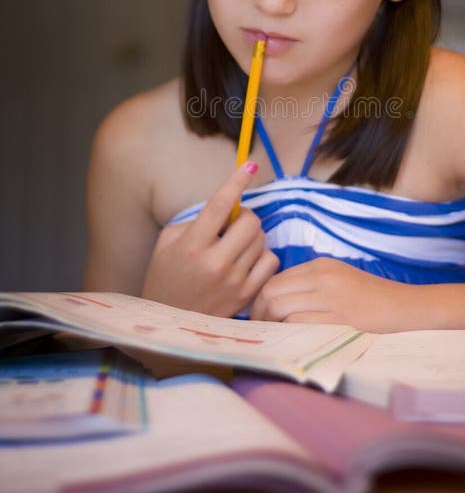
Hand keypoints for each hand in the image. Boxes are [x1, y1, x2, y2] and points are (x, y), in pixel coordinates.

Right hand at [142, 162, 278, 316]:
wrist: (169, 327)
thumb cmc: (165, 279)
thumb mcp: (168, 244)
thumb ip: (197, 221)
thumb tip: (229, 207)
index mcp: (192, 245)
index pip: (220, 204)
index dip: (237, 180)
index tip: (249, 165)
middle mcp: (215, 263)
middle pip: (250, 221)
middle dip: (245, 216)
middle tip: (233, 224)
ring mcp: (234, 282)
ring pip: (261, 240)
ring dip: (252, 236)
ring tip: (234, 247)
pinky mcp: (247, 296)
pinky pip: (270, 261)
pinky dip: (262, 256)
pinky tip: (246, 262)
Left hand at [250, 257, 408, 331]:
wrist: (404, 305)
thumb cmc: (371, 296)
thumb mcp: (339, 278)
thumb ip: (312, 284)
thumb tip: (277, 301)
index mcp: (321, 265)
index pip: (276, 279)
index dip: (260, 298)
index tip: (258, 314)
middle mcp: (323, 275)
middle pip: (272, 291)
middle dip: (258, 312)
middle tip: (259, 328)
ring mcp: (331, 295)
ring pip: (281, 307)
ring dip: (270, 324)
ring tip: (271, 336)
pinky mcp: (340, 316)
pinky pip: (300, 322)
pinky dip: (288, 332)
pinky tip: (290, 339)